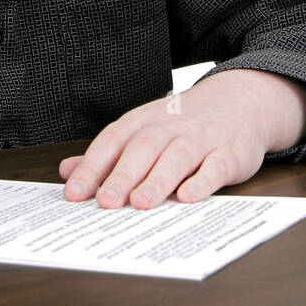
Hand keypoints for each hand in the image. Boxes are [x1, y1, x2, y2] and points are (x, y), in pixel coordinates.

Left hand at [58, 70, 305, 208]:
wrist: (239, 102)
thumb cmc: (183, 124)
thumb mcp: (144, 130)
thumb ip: (106, 154)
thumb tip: (66, 170)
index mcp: (143, 122)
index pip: (112, 141)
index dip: (92, 166)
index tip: (73, 192)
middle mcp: (169, 128)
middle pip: (142, 149)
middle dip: (122, 175)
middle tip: (105, 202)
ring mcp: (199, 139)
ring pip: (176, 157)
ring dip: (157, 180)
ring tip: (139, 203)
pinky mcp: (227, 153)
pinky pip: (214, 166)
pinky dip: (201, 181)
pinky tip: (188, 196)